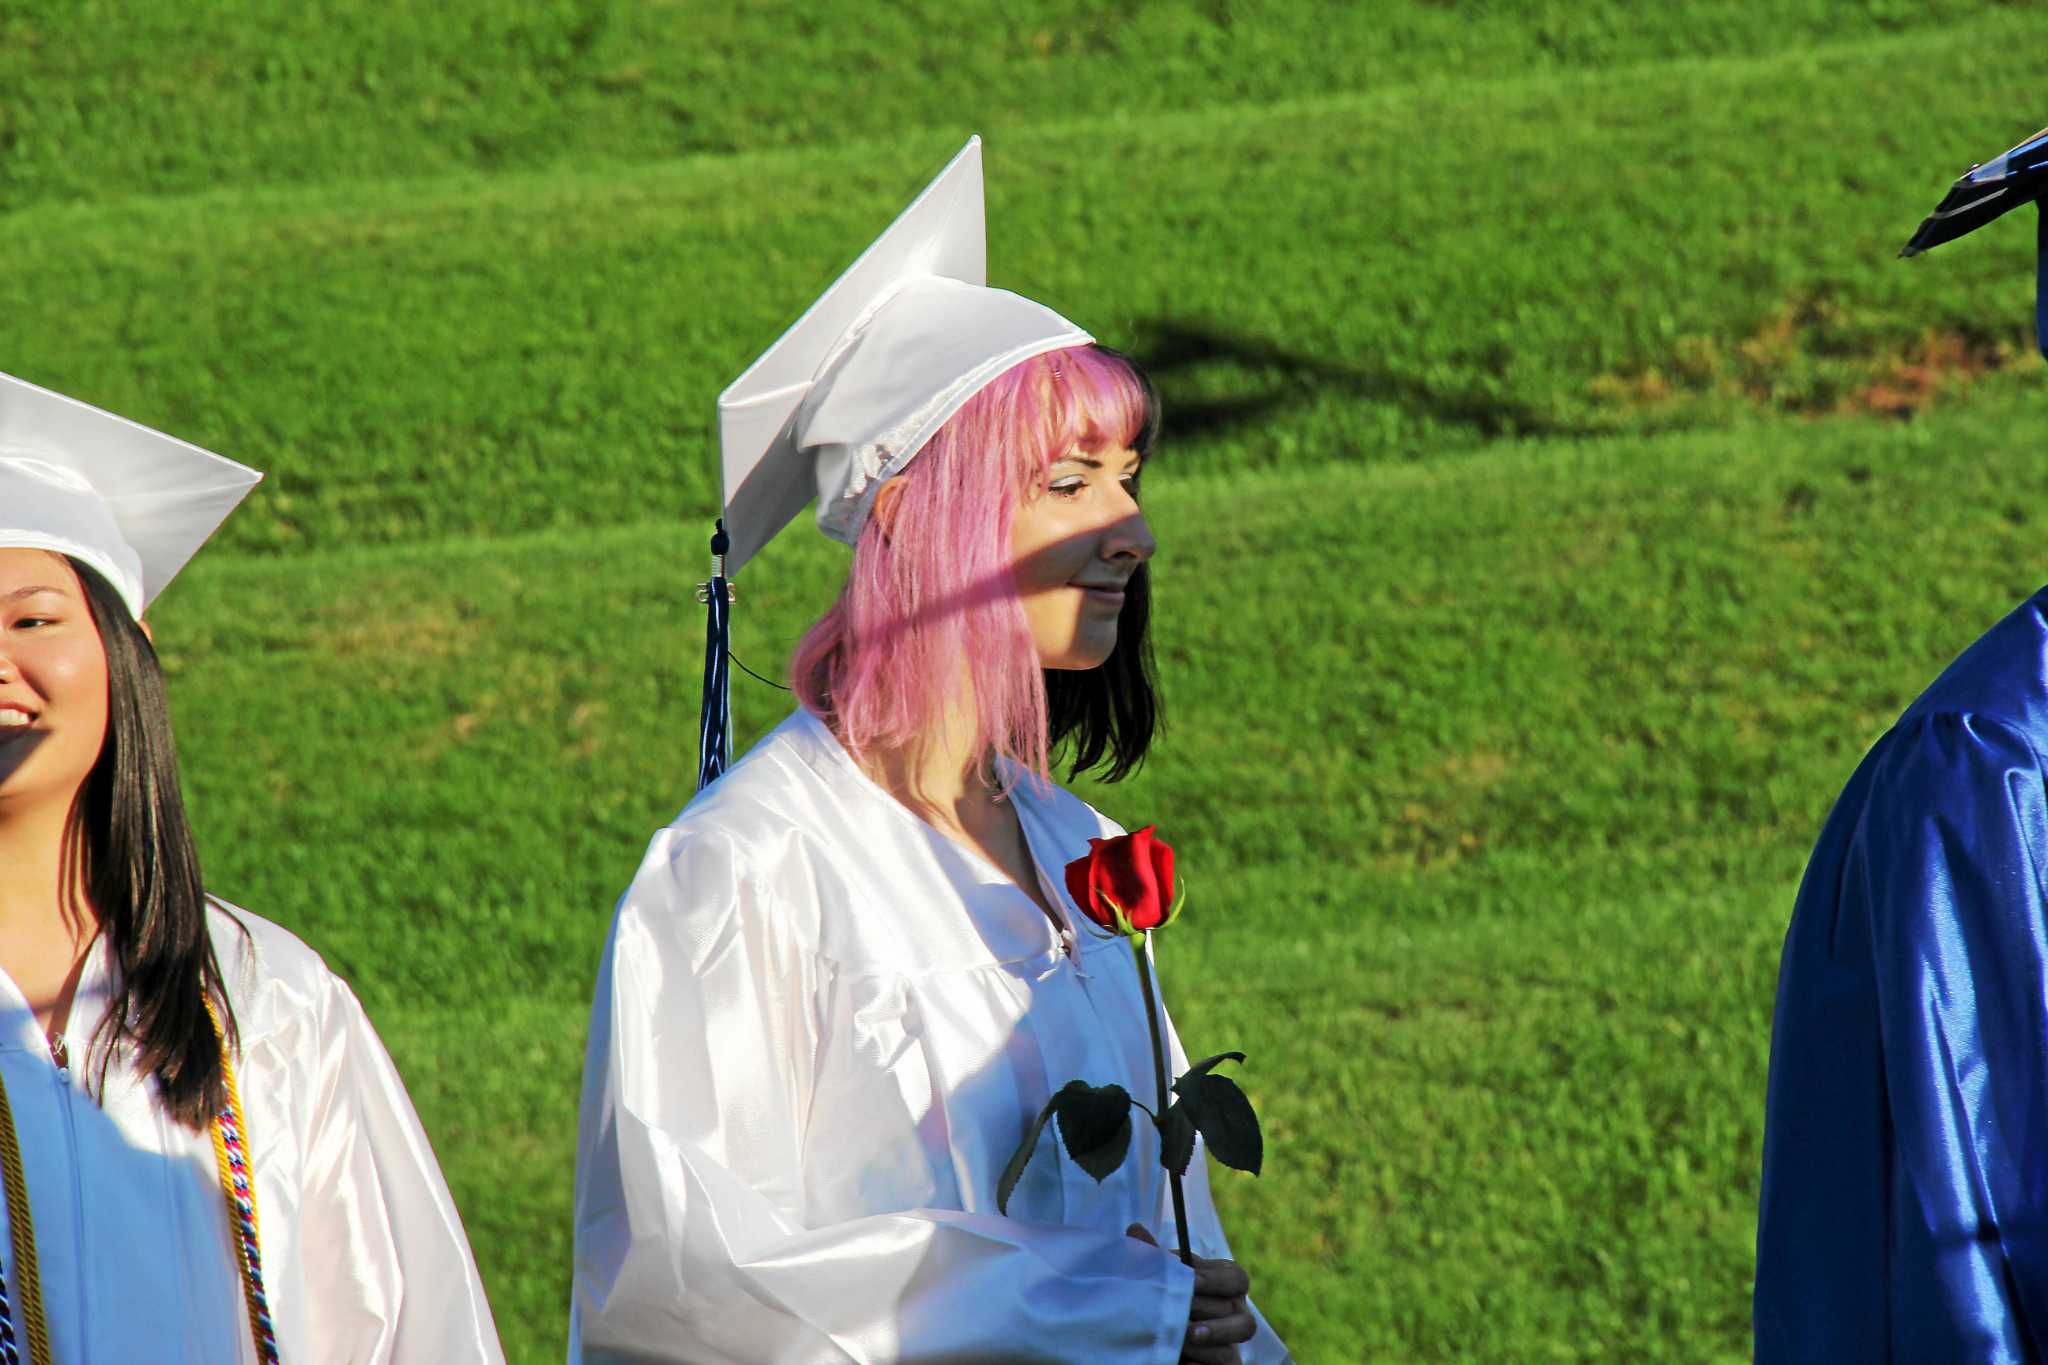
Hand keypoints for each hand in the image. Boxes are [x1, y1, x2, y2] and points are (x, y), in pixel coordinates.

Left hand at [1126, 1224, 1256, 1363]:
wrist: (1162, 1348)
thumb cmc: (1167, 1307)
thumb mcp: (1159, 1283)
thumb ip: (1150, 1259)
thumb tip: (1135, 1229)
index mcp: (1224, 1288)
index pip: (1235, 1277)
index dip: (1215, 1278)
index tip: (1192, 1279)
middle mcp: (1236, 1314)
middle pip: (1237, 1304)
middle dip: (1207, 1307)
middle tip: (1183, 1309)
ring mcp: (1233, 1343)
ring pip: (1239, 1334)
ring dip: (1213, 1333)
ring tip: (1187, 1335)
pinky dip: (1204, 1364)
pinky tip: (1186, 1363)